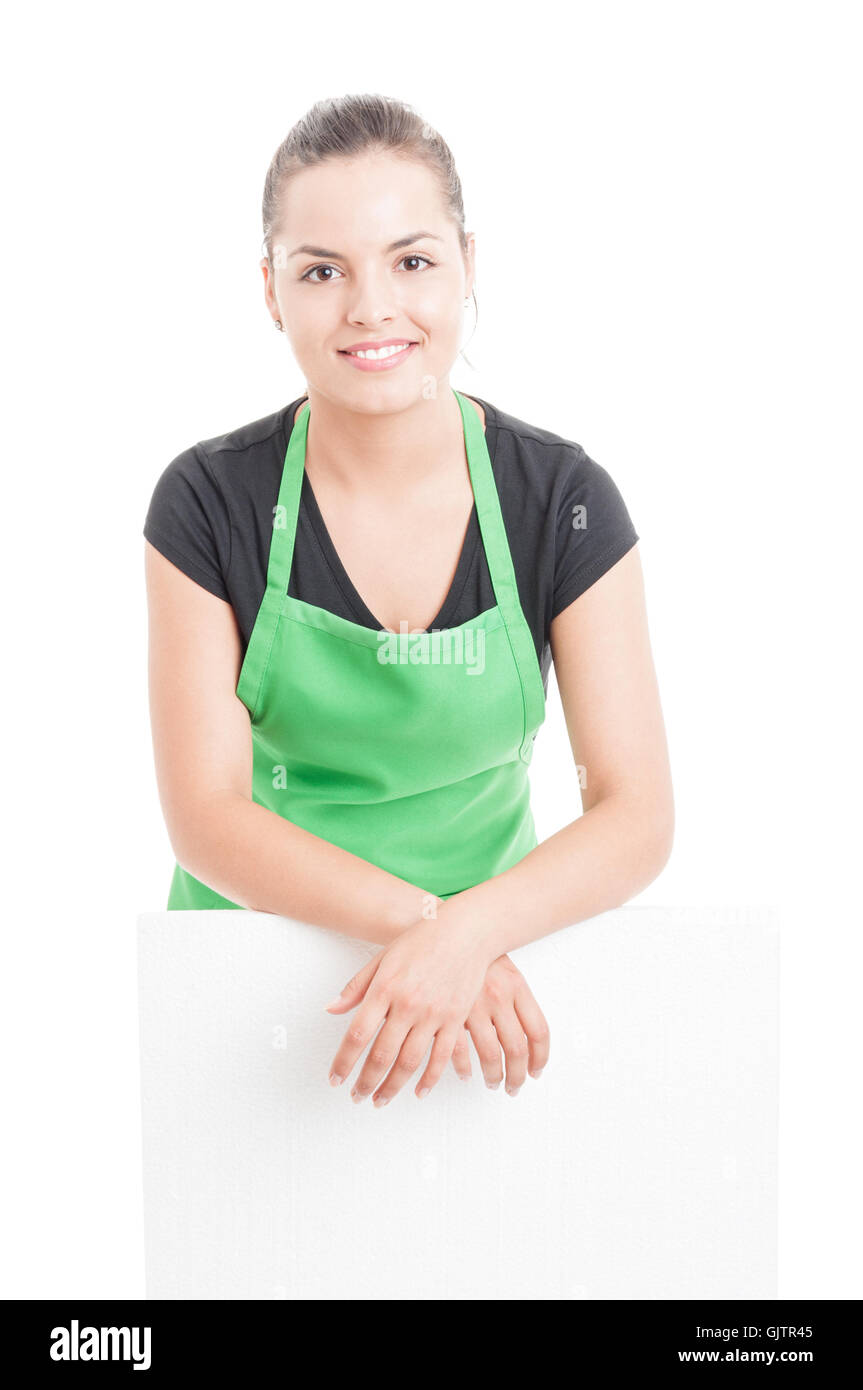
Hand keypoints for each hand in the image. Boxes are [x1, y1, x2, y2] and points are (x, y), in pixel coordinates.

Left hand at [324, 912, 493, 1104]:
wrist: (465, 931)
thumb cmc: (421, 940)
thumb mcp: (382, 958)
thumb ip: (356, 987)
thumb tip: (331, 1010)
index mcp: (385, 988)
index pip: (358, 1035)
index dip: (344, 1062)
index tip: (335, 1079)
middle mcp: (408, 1004)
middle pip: (382, 1055)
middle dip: (366, 1082)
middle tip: (356, 1097)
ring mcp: (434, 1014)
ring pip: (410, 1062)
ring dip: (392, 1086)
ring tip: (380, 1100)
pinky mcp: (455, 1020)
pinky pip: (442, 1057)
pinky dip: (429, 1079)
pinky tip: (417, 1092)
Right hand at [453, 954, 549, 1094]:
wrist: (437, 932)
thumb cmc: (470, 951)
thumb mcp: (503, 967)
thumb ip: (516, 998)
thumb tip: (529, 1035)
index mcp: (516, 986)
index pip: (538, 1031)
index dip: (540, 1057)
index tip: (536, 1072)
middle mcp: (498, 998)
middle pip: (516, 1049)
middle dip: (517, 1076)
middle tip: (514, 1088)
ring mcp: (472, 1006)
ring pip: (490, 1055)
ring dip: (493, 1076)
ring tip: (492, 1084)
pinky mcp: (446, 1012)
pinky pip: (459, 1051)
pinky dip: (463, 1068)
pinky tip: (465, 1074)